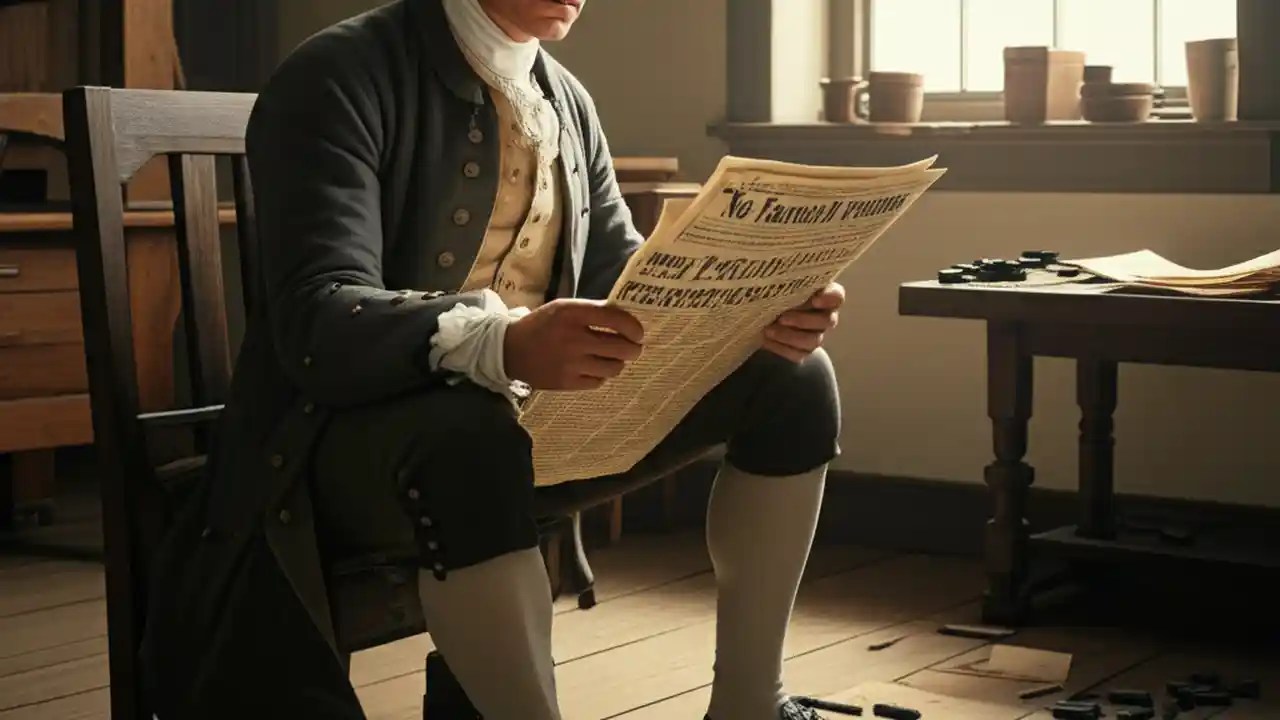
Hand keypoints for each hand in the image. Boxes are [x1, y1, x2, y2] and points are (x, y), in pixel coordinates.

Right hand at [504, 299, 644, 390]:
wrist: (510, 350)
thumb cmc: (543, 325)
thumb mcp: (564, 308)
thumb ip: (594, 311)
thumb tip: (628, 319)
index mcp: (573, 313)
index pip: (617, 319)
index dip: (635, 328)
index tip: (639, 333)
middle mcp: (573, 338)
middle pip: (621, 348)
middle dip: (634, 349)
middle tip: (634, 348)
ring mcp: (570, 362)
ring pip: (614, 367)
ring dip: (618, 363)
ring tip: (612, 358)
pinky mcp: (567, 382)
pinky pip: (599, 381)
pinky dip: (601, 375)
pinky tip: (593, 368)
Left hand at [762, 282, 843, 362]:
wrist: (765, 314)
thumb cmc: (777, 292)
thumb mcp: (780, 282)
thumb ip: (786, 279)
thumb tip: (774, 272)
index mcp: (825, 295)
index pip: (837, 296)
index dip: (829, 299)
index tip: (815, 299)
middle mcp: (825, 316)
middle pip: (827, 321)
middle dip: (803, 320)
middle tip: (782, 317)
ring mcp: (816, 335)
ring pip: (813, 341)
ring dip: (789, 336)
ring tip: (769, 330)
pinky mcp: (803, 351)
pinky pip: (798, 354)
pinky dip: (781, 348)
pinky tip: (766, 340)